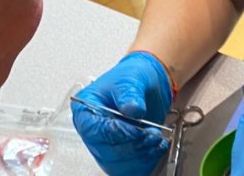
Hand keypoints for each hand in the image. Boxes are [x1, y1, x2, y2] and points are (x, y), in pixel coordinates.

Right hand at [71, 51, 172, 175]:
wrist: (148, 83)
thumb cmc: (132, 77)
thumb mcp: (131, 79)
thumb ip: (129, 93)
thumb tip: (132, 108)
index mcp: (86, 110)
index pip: (92, 130)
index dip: (114, 133)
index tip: (135, 129)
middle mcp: (94, 131)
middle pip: (105, 152)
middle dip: (132, 145)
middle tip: (150, 133)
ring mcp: (107, 144)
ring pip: (117, 164)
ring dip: (140, 155)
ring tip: (155, 138)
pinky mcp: (122, 154)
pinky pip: (130, 168)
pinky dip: (146, 161)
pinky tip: (156, 147)